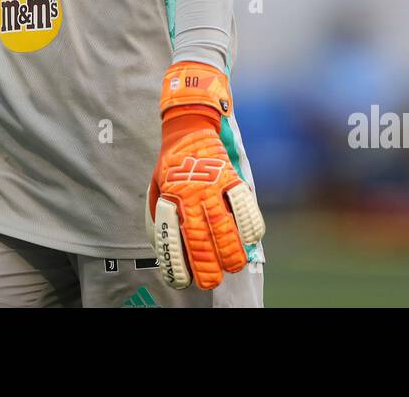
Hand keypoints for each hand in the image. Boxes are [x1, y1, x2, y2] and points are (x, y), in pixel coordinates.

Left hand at [146, 61, 264, 289]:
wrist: (187, 126)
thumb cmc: (170, 163)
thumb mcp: (157, 188)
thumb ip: (161, 215)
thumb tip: (166, 247)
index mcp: (171, 199)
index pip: (174, 240)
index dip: (178, 265)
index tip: (183, 281)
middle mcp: (192, 194)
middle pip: (201, 240)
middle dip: (207, 268)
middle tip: (211, 283)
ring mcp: (213, 185)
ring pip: (226, 227)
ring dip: (232, 252)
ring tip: (234, 266)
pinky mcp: (231, 176)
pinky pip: (244, 204)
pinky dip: (250, 224)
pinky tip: (251, 239)